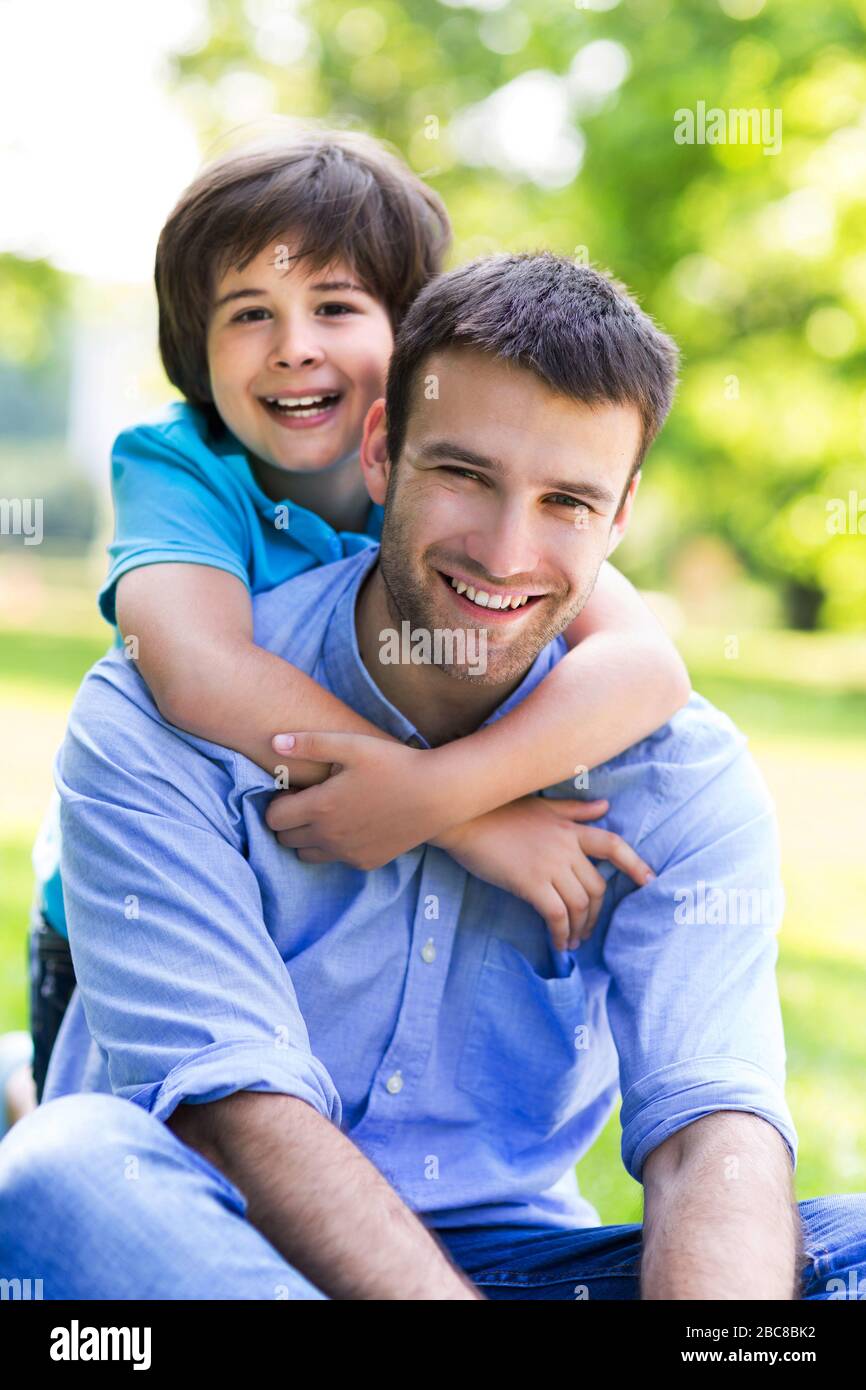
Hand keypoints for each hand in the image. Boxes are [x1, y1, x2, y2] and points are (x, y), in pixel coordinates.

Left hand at [266, 732, 448, 869]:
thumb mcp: (351, 745)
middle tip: (309, 799)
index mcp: (319, 808)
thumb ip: (309, 743)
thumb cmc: (394, 763)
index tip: (296, 788)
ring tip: (327, 813)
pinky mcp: (366, 862)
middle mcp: (328, 837)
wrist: (437, 794)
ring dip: (307, 837)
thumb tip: (274, 742)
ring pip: (306, 855)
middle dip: (289, 820)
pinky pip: (336, 859)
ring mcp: (347, 854)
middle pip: (285, 839)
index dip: (278, 801)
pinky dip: (335, 846)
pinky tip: (353, 823)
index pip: (273, 817)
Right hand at [437, 795, 654, 950]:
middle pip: (597, 886)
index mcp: (570, 828)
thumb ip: (574, 810)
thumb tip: (605, 807)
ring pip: (580, 904)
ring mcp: (549, 865)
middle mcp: (565, 847)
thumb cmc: (497, 811)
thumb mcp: (541, 806)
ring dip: (581, 927)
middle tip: (587, 928)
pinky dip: (562, 932)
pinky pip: (557, 915)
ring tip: (574, 940)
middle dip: (597, 912)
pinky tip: (558, 943)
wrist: (463, 817)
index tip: (649, 882)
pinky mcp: (530, 883)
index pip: (613, 844)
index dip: (635, 864)